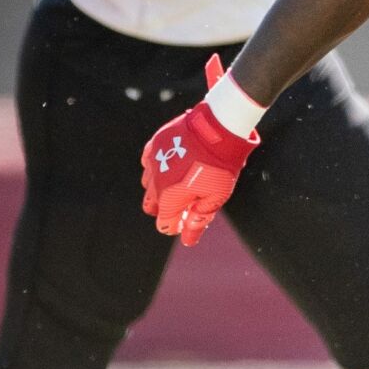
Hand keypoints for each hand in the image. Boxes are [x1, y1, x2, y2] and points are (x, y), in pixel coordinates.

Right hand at [140, 56, 258, 245]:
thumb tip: (188, 240)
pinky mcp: (154, 144)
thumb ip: (198, 220)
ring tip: (180, 182)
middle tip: (183, 203)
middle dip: (164, 209)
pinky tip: (172, 165)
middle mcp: (156, 182)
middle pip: (151, 206)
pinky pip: (148, 162)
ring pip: (148, 184)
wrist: (218, 128)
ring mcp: (153, 162)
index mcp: (169, 199)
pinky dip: (157, 168)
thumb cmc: (220, 166)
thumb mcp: (215, 198)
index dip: (177, 226)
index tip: (188, 220)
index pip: (164, 225)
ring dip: (160, 189)